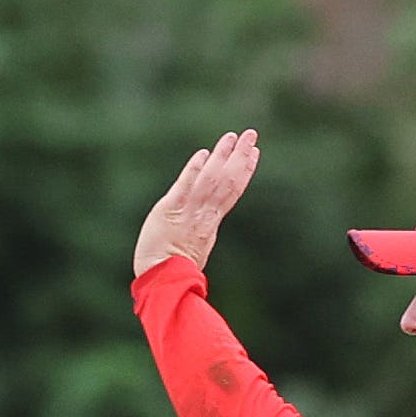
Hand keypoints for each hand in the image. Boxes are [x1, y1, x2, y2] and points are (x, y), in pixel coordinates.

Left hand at [134, 129, 260, 279]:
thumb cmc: (173, 272)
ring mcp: (189, 212)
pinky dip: (195, 169)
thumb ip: (199, 231)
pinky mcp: (170, 210)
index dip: (244, 171)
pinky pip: (186, 186)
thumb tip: (203, 227)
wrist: (162, 282)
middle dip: (240, 156)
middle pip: (227, 181)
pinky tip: (204, 154)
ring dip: (222, 156)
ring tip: (232, 136)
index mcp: (211, 224)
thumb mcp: (193, 249)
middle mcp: (204, 215)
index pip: (232, 192)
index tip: (254, 153)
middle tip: (251, 134)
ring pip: (211, 179)